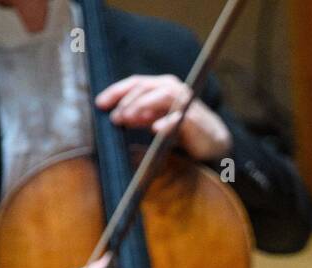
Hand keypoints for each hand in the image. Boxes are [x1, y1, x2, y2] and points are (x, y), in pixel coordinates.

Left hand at [95, 74, 231, 162]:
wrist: (211, 141)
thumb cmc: (181, 128)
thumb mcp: (156, 119)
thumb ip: (139, 115)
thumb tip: (116, 116)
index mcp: (162, 86)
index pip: (136, 83)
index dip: (116, 91)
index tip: (100, 104)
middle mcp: (173, 89)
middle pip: (144, 88)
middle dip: (126, 102)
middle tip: (114, 118)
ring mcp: (184, 102)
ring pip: (159, 97)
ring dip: (141, 107)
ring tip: (127, 120)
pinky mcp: (193, 119)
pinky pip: (178, 119)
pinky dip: (167, 123)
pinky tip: (155, 130)